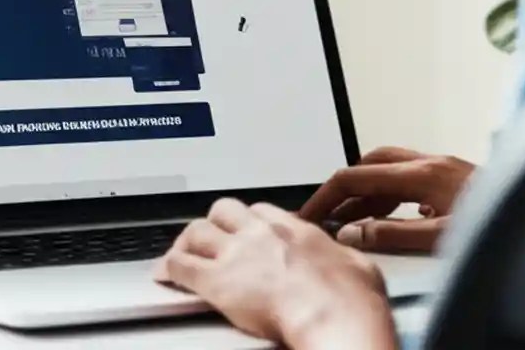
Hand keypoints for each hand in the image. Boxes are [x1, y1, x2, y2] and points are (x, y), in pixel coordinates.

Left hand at [155, 198, 397, 349]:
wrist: (334, 314)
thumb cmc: (351, 299)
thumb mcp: (359, 266)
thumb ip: (344, 258)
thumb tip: (351, 262)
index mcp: (295, 229)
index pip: (262, 211)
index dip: (251, 221)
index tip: (250, 231)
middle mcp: (261, 234)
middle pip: (224, 210)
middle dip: (217, 222)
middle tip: (212, 236)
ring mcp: (236, 254)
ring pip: (197, 232)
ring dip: (188, 242)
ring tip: (182, 251)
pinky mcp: (216, 280)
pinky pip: (181, 265)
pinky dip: (170, 268)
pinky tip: (165, 274)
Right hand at [300, 146, 475, 252]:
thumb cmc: (504, 223)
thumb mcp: (440, 237)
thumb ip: (392, 234)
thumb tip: (354, 232)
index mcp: (424, 172)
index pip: (357, 175)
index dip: (326, 195)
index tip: (309, 212)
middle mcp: (432, 163)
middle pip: (370, 164)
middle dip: (344, 187)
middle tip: (325, 211)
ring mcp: (445, 170)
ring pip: (390, 173)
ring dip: (367, 194)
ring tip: (350, 222)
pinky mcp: (454, 182)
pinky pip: (410, 183)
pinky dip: (391, 198)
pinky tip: (391, 220)